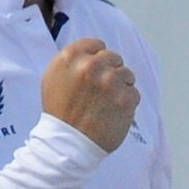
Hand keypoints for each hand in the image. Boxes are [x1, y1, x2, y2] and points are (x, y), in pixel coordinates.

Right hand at [39, 36, 138, 151]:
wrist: (68, 143)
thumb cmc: (60, 111)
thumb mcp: (54, 76)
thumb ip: (74, 60)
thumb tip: (95, 51)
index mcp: (70, 57)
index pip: (97, 45)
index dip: (97, 59)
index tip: (94, 73)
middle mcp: (90, 65)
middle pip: (114, 58)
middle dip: (110, 72)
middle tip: (100, 92)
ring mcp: (110, 81)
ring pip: (127, 74)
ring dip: (120, 87)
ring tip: (105, 104)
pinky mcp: (126, 98)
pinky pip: (134, 93)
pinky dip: (127, 104)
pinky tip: (112, 113)